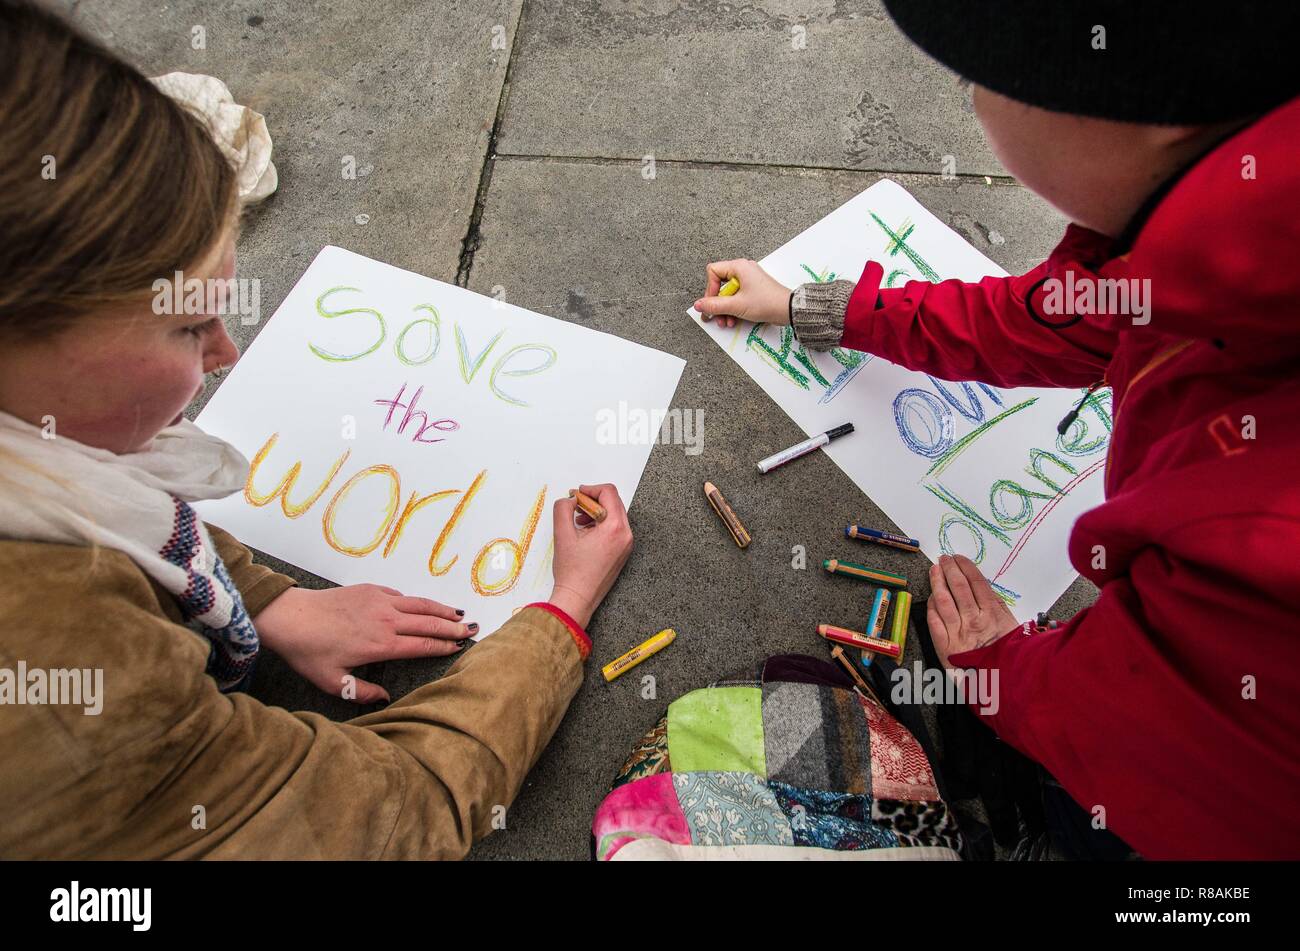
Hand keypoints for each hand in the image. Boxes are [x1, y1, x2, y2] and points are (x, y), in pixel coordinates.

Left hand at [254, 585, 474, 703]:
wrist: (289, 616)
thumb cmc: (308, 651)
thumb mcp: (333, 681)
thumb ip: (362, 692)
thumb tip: (385, 698)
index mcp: (381, 645)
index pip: (422, 645)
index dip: (443, 646)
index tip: (459, 647)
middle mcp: (386, 620)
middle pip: (429, 622)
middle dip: (452, 627)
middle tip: (471, 629)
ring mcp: (379, 601)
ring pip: (419, 604)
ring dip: (441, 609)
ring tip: (458, 614)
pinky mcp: (370, 590)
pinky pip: (401, 595)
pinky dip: (416, 601)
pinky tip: (423, 606)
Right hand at [547, 483, 633, 628]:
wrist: (578, 598)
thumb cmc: (572, 571)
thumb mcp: (562, 534)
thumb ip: (563, 508)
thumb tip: (571, 499)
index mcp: (615, 528)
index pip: (609, 493)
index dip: (590, 489)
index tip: (576, 495)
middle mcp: (626, 535)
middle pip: (613, 503)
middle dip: (592, 501)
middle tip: (575, 508)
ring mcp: (626, 545)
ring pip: (614, 515)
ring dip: (596, 513)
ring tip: (578, 523)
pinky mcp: (623, 552)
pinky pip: (615, 529)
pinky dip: (601, 525)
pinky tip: (585, 534)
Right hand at [694, 259, 791, 328]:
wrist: (788, 310)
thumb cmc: (767, 302)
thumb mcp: (736, 306)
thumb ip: (715, 306)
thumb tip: (698, 305)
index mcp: (739, 267)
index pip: (713, 271)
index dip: (709, 289)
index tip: (711, 303)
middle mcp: (743, 270)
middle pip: (719, 285)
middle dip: (717, 304)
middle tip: (715, 316)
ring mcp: (748, 280)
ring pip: (728, 294)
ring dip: (724, 310)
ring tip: (726, 322)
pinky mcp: (752, 290)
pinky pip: (737, 298)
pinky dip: (733, 309)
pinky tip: (734, 320)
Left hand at [927, 555, 1018, 668]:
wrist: (1001, 683)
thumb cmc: (1008, 654)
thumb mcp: (1011, 626)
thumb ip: (997, 606)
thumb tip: (982, 587)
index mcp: (992, 614)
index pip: (975, 582)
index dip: (965, 566)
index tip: (958, 558)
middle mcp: (973, 620)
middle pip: (958, 587)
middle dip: (949, 569)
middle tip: (944, 559)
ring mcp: (957, 632)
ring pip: (943, 600)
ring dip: (937, 582)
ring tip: (934, 570)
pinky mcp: (944, 645)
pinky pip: (934, 621)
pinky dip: (931, 606)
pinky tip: (931, 597)